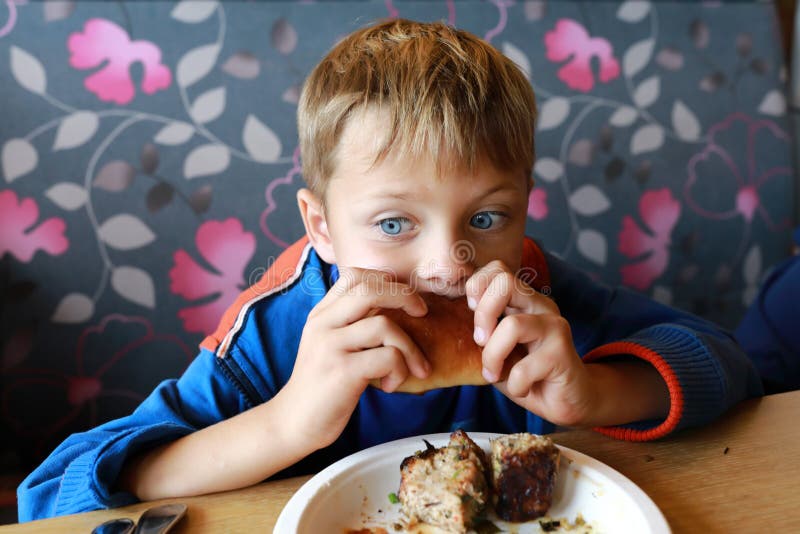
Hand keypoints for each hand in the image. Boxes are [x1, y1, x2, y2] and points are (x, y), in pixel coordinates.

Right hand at [280, 267, 429, 450]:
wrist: (294, 423)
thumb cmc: (323, 386)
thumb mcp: (330, 345)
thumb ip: (352, 324)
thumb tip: (395, 303)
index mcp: (321, 314)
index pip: (354, 276)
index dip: (386, 280)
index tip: (404, 299)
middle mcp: (322, 324)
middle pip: (371, 289)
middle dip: (406, 296)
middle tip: (422, 313)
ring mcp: (331, 346)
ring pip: (385, 326)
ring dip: (409, 348)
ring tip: (410, 370)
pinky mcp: (342, 371)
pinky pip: (388, 357)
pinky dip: (400, 371)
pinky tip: (390, 386)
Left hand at [466, 260, 594, 425]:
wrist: (567, 401)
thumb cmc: (527, 374)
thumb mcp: (497, 349)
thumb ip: (481, 332)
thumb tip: (451, 323)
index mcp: (525, 300)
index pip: (498, 269)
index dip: (477, 286)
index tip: (470, 313)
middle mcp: (542, 306)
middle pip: (505, 282)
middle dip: (483, 314)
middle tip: (480, 342)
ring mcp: (555, 327)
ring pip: (512, 325)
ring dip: (493, 355)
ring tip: (493, 373)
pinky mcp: (563, 354)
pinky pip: (524, 368)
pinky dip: (515, 384)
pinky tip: (521, 389)